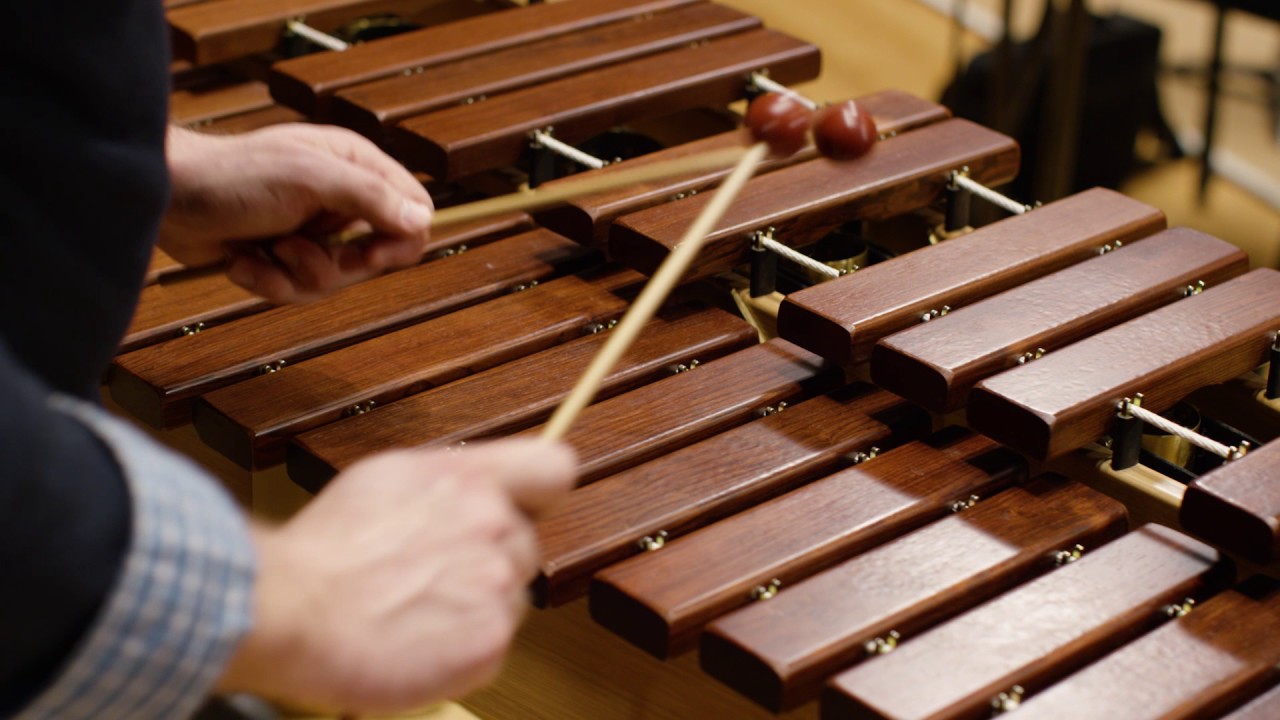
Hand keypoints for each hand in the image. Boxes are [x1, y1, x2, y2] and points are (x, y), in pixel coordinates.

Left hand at [161, 124, 433, 302]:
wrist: (164, 199)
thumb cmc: (234, 176)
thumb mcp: (310, 179)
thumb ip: (370, 197)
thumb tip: (423, 220)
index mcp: (356, 167)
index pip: (413, 211)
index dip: (400, 240)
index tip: (371, 254)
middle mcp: (340, 199)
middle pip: (375, 256)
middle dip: (333, 265)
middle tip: (295, 249)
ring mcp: (312, 231)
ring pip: (336, 280)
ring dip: (294, 275)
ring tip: (263, 251)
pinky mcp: (284, 258)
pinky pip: (299, 290)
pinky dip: (268, 282)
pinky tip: (241, 262)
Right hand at [215, 439, 575, 713]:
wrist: (293, 607)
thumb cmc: (327, 548)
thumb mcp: (390, 478)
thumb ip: (448, 482)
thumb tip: (471, 488)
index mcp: (471, 478)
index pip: (554, 468)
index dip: (539, 493)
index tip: (525, 506)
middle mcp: (495, 524)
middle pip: (527, 544)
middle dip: (491, 560)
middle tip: (436, 576)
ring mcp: (497, 584)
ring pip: (512, 598)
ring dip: (476, 608)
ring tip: (417, 613)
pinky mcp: (490, 641)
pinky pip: (494, 647)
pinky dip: (462, 653)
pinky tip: (418, 643)